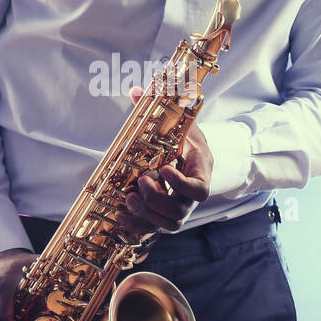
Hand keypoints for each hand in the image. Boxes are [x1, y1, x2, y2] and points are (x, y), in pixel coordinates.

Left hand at [120, 85, 212, 237]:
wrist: (189, 157)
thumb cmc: (186, 139)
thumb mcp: (180, 122)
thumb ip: (161, 109)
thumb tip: (136, 91)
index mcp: (200, 172)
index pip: (199, 189)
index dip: (181, 184)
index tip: (164, 168)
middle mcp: (191, 196)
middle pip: (181, 210)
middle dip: (158, 198)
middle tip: (141, 180)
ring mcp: (178, 208)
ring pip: (169, 224)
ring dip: (147, 214)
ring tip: (129, 197)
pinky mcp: (163, 216)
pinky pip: (153, 229)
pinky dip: (135, 225)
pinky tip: (119, 213)